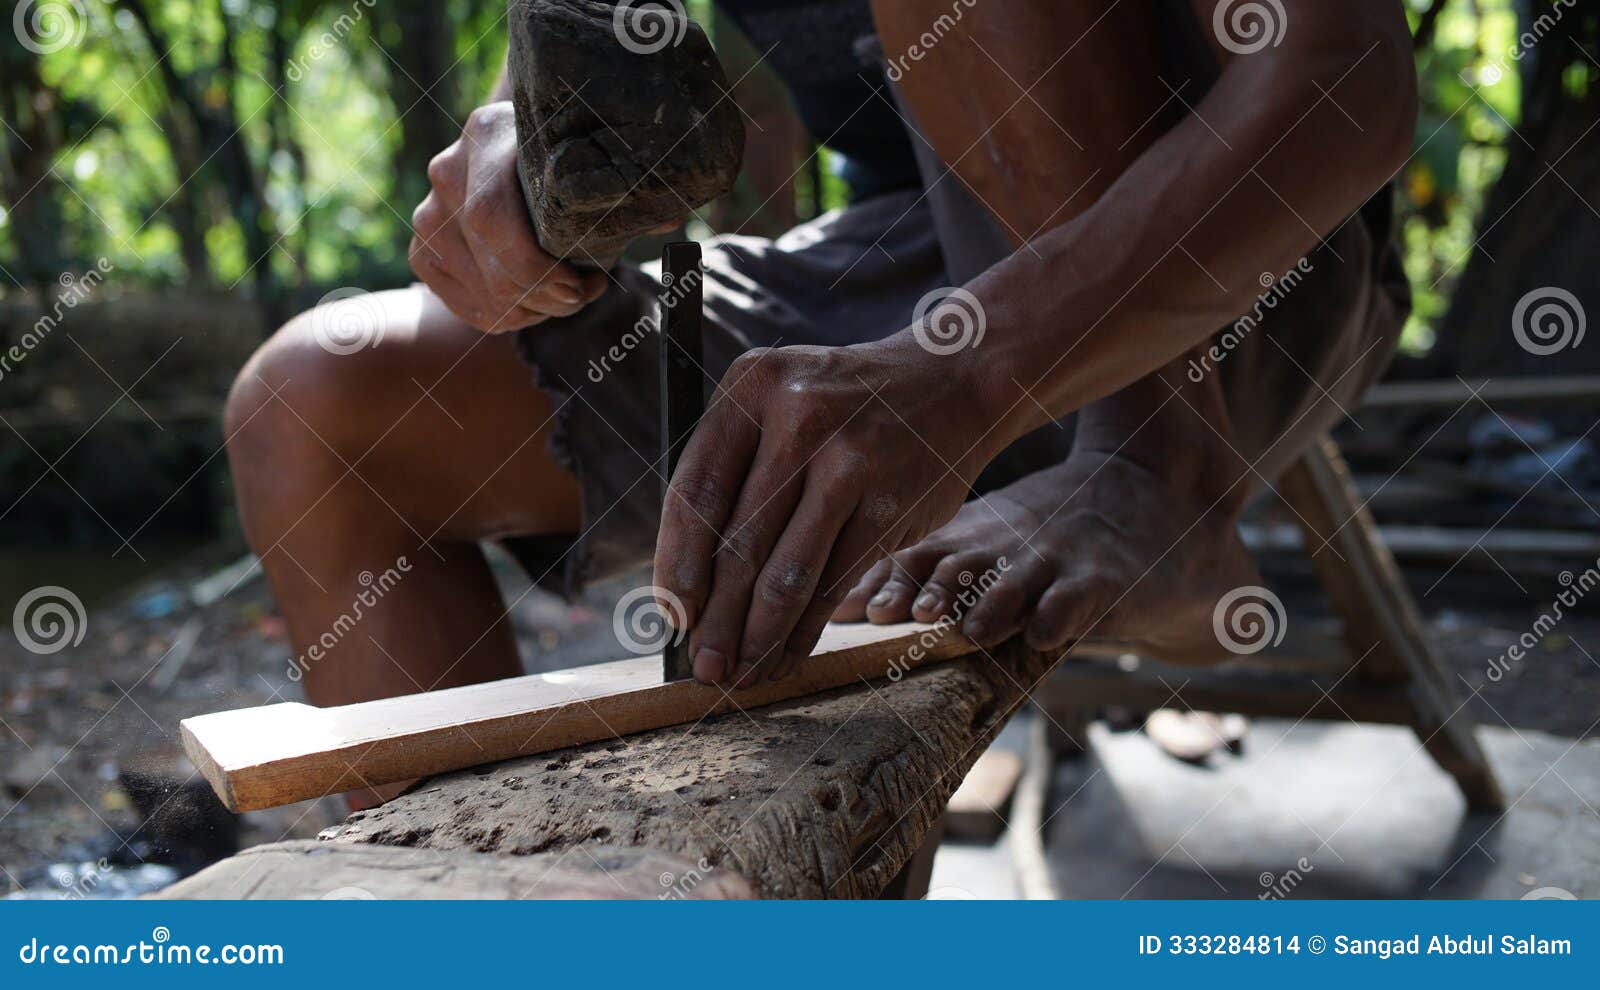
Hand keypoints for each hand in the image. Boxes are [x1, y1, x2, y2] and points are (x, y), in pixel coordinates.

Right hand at [409, 102, 606, 332]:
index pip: (491, 218)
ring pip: (484, 295)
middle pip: (491, 265)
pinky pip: (470, 309)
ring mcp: (428, 214)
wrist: (521, 152)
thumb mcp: (600, 160)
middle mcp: (446, 171)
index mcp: (487, 135)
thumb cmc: (571, 160)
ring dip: (537, 312)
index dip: (539, 268)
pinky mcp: (425, 254)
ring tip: (567, 295)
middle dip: (549, 297)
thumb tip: (666, 219)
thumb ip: (629, 189)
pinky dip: (513, 319)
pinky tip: (540, 303)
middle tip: (583, 296)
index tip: (585, 284)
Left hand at [651, 336, 1004, 686]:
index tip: (673, 615)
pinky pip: (834, 583)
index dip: (676, 563)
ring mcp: (849, 461)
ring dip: (757, 637)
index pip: (695, 490)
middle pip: (738, 542)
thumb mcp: (780, 401)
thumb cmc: (843, 406)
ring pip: (786, 574)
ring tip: (740, 675)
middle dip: (716, 618)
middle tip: (703, 667)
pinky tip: (787, 656)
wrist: (948, 380)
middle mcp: (799, 419)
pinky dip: (805, 631)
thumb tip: (685, 580)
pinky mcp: (889, 504)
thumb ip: (734, 467)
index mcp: (753, 387)